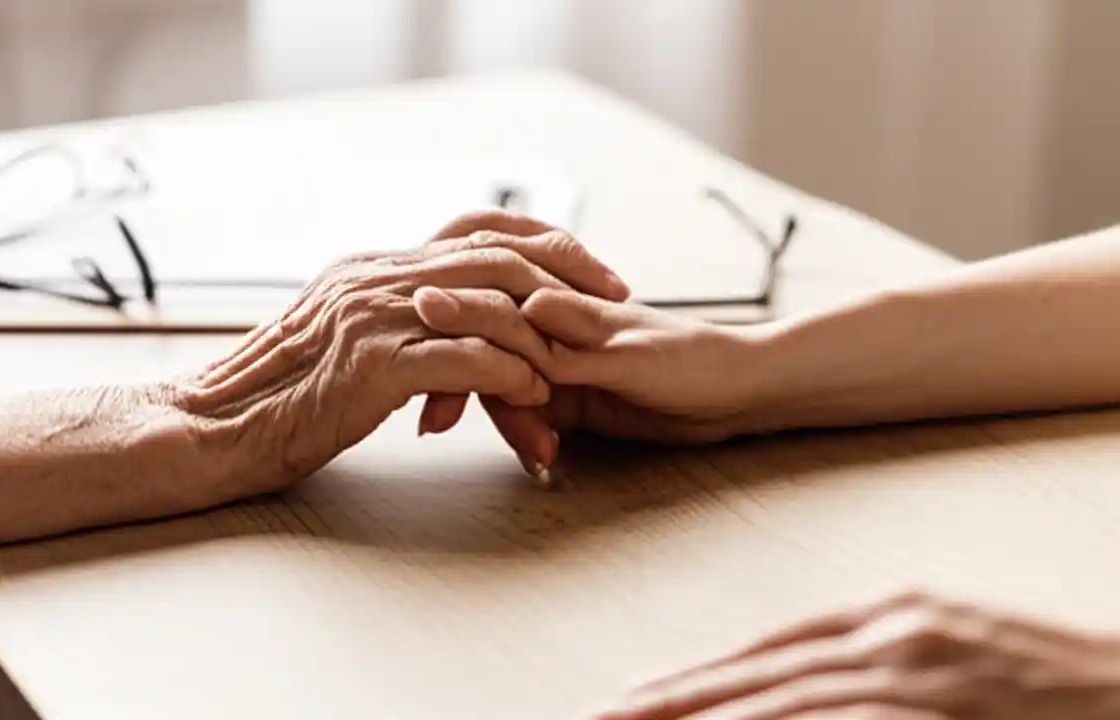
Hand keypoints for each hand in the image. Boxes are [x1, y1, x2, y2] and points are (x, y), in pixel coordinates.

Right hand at [175, 211, 628, 496]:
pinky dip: (509, 376)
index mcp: (376, 266)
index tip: (590, 267)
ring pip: (487, 306)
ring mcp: (374, 316)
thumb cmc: (289, 397)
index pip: (477, 228)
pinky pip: (464, 358)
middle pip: (496, 257)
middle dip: (567, 278)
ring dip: (541, 341)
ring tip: (573, 371)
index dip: (543, 241)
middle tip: (614, 303)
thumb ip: (402, 326)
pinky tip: (533, 397)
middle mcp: (378, 277)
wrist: (220, 429)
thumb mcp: (349, 342)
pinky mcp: (373, 364)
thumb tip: (461, 332)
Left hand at [414, 286, 767, 476]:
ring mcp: (598, 331)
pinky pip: (583, 342)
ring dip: (475, 306)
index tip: (383, 336)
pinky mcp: (629, 352)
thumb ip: (543, 399)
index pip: (484, 324)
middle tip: (383, 309)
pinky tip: (522, 317)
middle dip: (436, 308)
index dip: (436, 331)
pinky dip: (551, 331)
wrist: (737, 385)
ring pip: (526, 312)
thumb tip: (500, 409)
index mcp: (553, 330)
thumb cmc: (664, 390)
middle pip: (491, 305)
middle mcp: (569, 320)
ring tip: (426, 303)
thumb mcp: (588, 401)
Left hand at [595, 591, 1119, 719]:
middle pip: (761, 673)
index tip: (642, 693)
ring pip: (784, 708)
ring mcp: (915, 682)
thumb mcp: (949, 638)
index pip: (772, 646)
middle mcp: (892, 640)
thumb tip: (799, 681)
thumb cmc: (1047, 669)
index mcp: (892, 613)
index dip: (703, 672)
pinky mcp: (937, 716)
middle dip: (677, 700)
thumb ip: (875, 652)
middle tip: (608, 715)